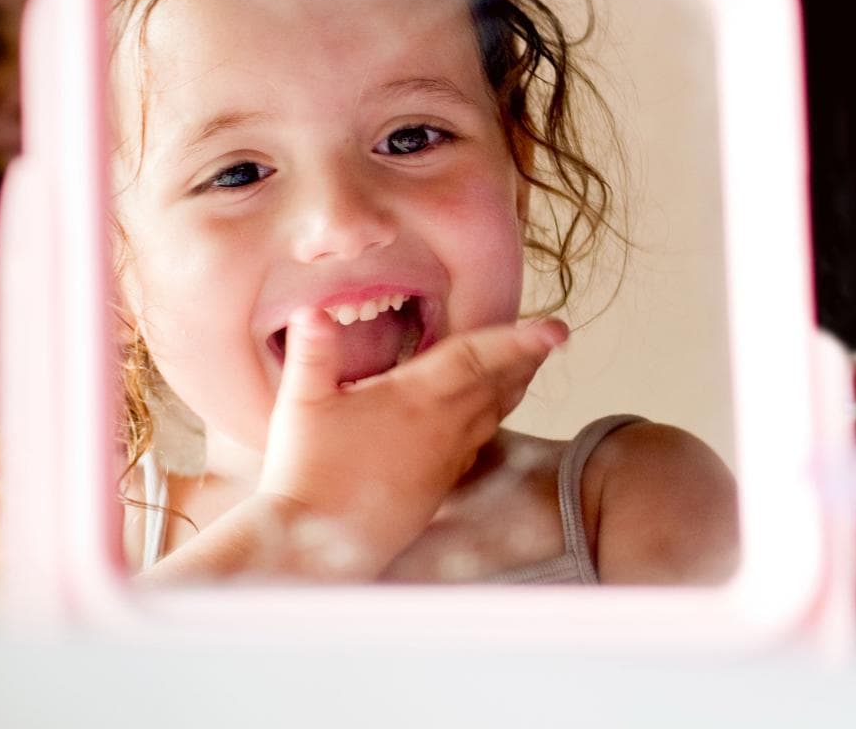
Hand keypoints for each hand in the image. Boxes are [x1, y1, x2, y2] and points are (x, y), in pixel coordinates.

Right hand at [254, 309, 566, 574]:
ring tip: (528, 367)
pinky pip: (478, 443)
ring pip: (492, 414)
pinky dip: (492, 420)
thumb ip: (312, 353)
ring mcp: (444, 460)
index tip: (555, 330)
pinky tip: (487, 417)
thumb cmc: (306, 472)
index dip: (518, 340)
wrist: (315, 543)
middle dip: (526, 358)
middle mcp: (441, 428)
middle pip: (496, 384)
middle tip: (552, 339)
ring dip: (514, 386)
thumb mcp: (301, 404)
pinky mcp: (438, 485)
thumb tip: (312, 312)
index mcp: (415, 399)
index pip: (477, 358)